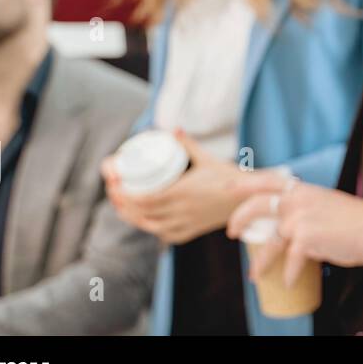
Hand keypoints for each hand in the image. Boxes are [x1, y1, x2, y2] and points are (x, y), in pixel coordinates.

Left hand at [101, 130, 244, 244]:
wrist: (247, 199)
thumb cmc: (227, 177)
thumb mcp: (207, 158)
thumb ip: (188, 144)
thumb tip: (173, 128)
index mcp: (182, 192)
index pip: (145, 199)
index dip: (126, 196)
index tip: (115, 184)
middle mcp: (181, 211)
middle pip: (143, 213)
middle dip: (124, 204)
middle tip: (115, 192)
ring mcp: (186, 223)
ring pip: (150, 226)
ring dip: (134, 218)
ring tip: (124, 207)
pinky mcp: (192, 232)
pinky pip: (166, 234)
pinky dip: (153, 229)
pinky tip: (147, 221)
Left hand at [226, 179, 362, 287]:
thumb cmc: (357, 220)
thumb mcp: (327, 203)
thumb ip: (307, 209)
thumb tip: (291, 227)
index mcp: (303, 190)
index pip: (268, 181)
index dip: (246, 183)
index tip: (229, 187)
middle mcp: (298, 201)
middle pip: (258, 206)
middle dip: (240, 219)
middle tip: (232, 232)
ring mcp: (300, 219)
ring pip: (270, 242)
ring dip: (261, 262)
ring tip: (255, 274)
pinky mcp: (305, 239)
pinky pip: (290, 261)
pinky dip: (289, 274)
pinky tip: (289, 281)